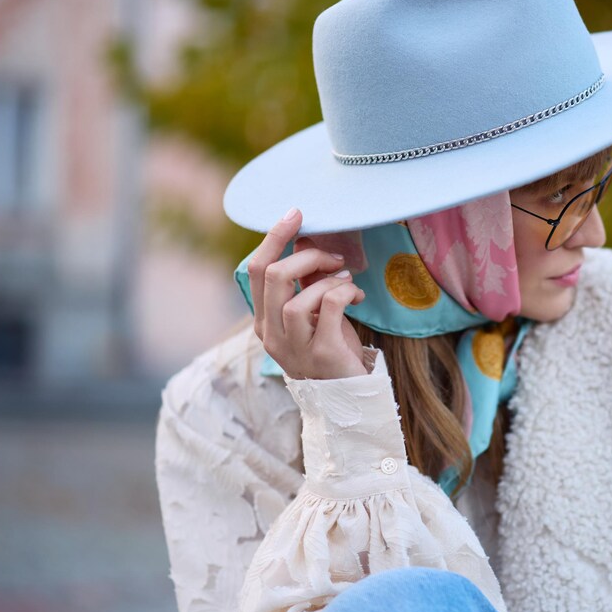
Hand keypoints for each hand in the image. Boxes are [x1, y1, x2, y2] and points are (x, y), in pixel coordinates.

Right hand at [246, 208, 368, 378]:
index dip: (273, 237)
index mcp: (264, 322)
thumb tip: (304, 241)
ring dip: (326, 279)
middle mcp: (272, 335)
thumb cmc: (332, 351)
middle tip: (335, 257)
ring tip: (347, 281)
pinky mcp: (321, 353)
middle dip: (306, 256)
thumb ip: (307, 281)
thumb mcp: (315, 313)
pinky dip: (341, 292)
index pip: (256, 270)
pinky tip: (355, 296)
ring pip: (295, 297)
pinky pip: (326, 307)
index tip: (295, 214)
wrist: (349, 397)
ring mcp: (294, 347)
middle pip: (273, 277)